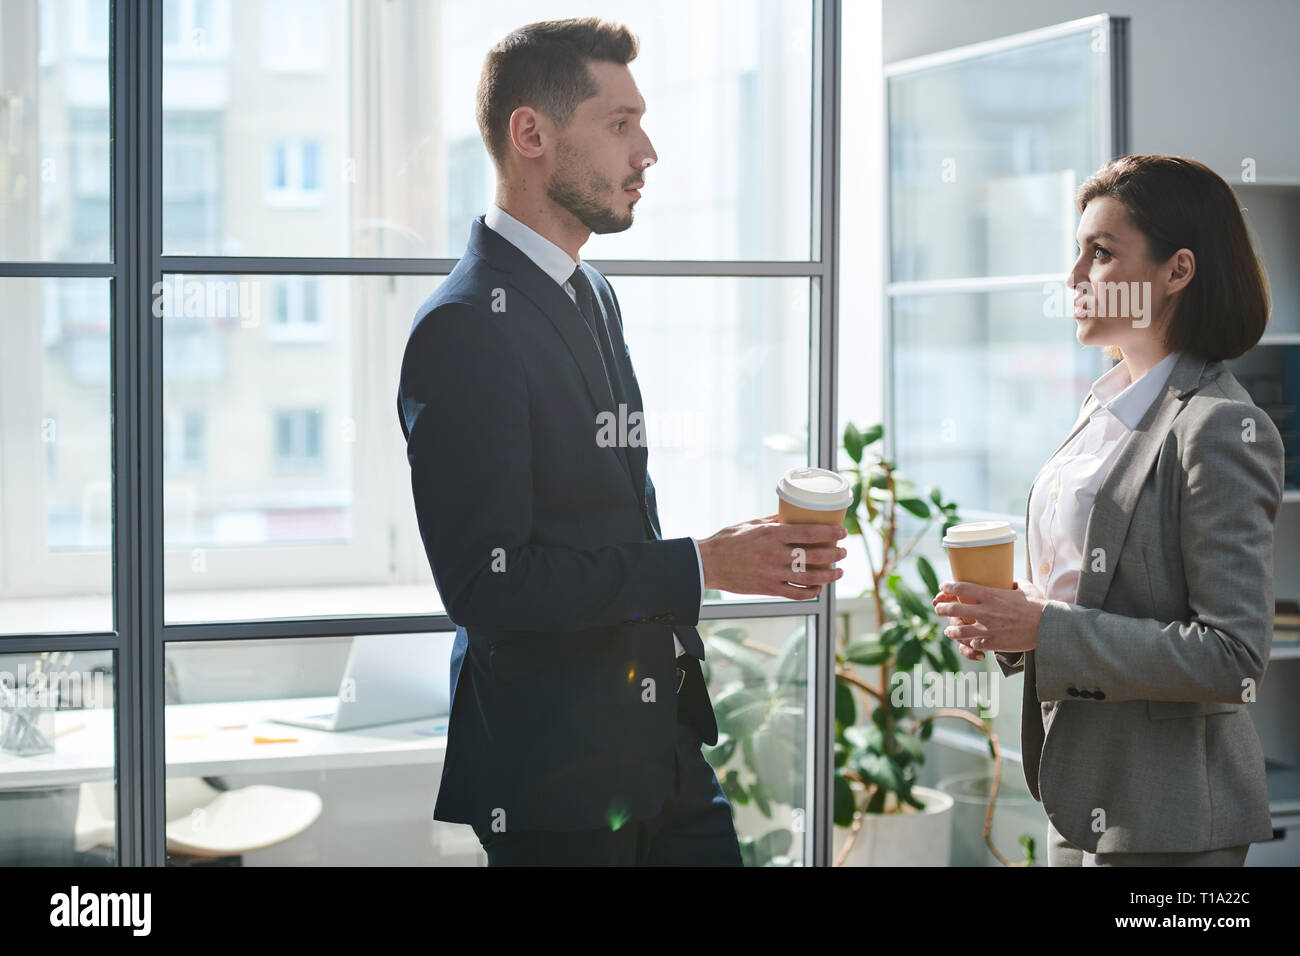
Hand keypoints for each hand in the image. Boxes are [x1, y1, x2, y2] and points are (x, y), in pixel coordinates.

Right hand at [697, 514, 846, 600]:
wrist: (707, 564)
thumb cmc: (728, 540)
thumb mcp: (750, 524)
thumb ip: (773, 522)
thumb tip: (793, 516)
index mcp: (771, 534)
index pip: (808, 533)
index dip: (830, 533)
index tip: (843, 532)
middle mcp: (774, 554)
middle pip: (814, 556)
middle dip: (834, 554)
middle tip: (843, 552)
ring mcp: (771, 573)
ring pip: (809, 577)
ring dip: (829, 575)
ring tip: (839, 571)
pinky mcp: (767, 589)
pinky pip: (796, 593)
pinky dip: (811, 592)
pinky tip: (818, 587)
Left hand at [932, 579, 1047, 659]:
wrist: (1048, 627)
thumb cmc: (1039, 606)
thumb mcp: (1026, 588)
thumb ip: (1014, 583)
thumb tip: (1011, 580)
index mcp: (992, 595)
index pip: (962, 587)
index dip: (949, 586)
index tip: (943, 586)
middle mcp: (986, 611)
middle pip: (955, 608)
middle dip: (943, 608)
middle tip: (939, 609)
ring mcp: (988, 628)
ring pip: (960, 630)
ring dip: (951, 630)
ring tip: (948, 630)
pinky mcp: (993, 643)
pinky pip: (974, 644)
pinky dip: (971, 643)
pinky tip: (969, 643)